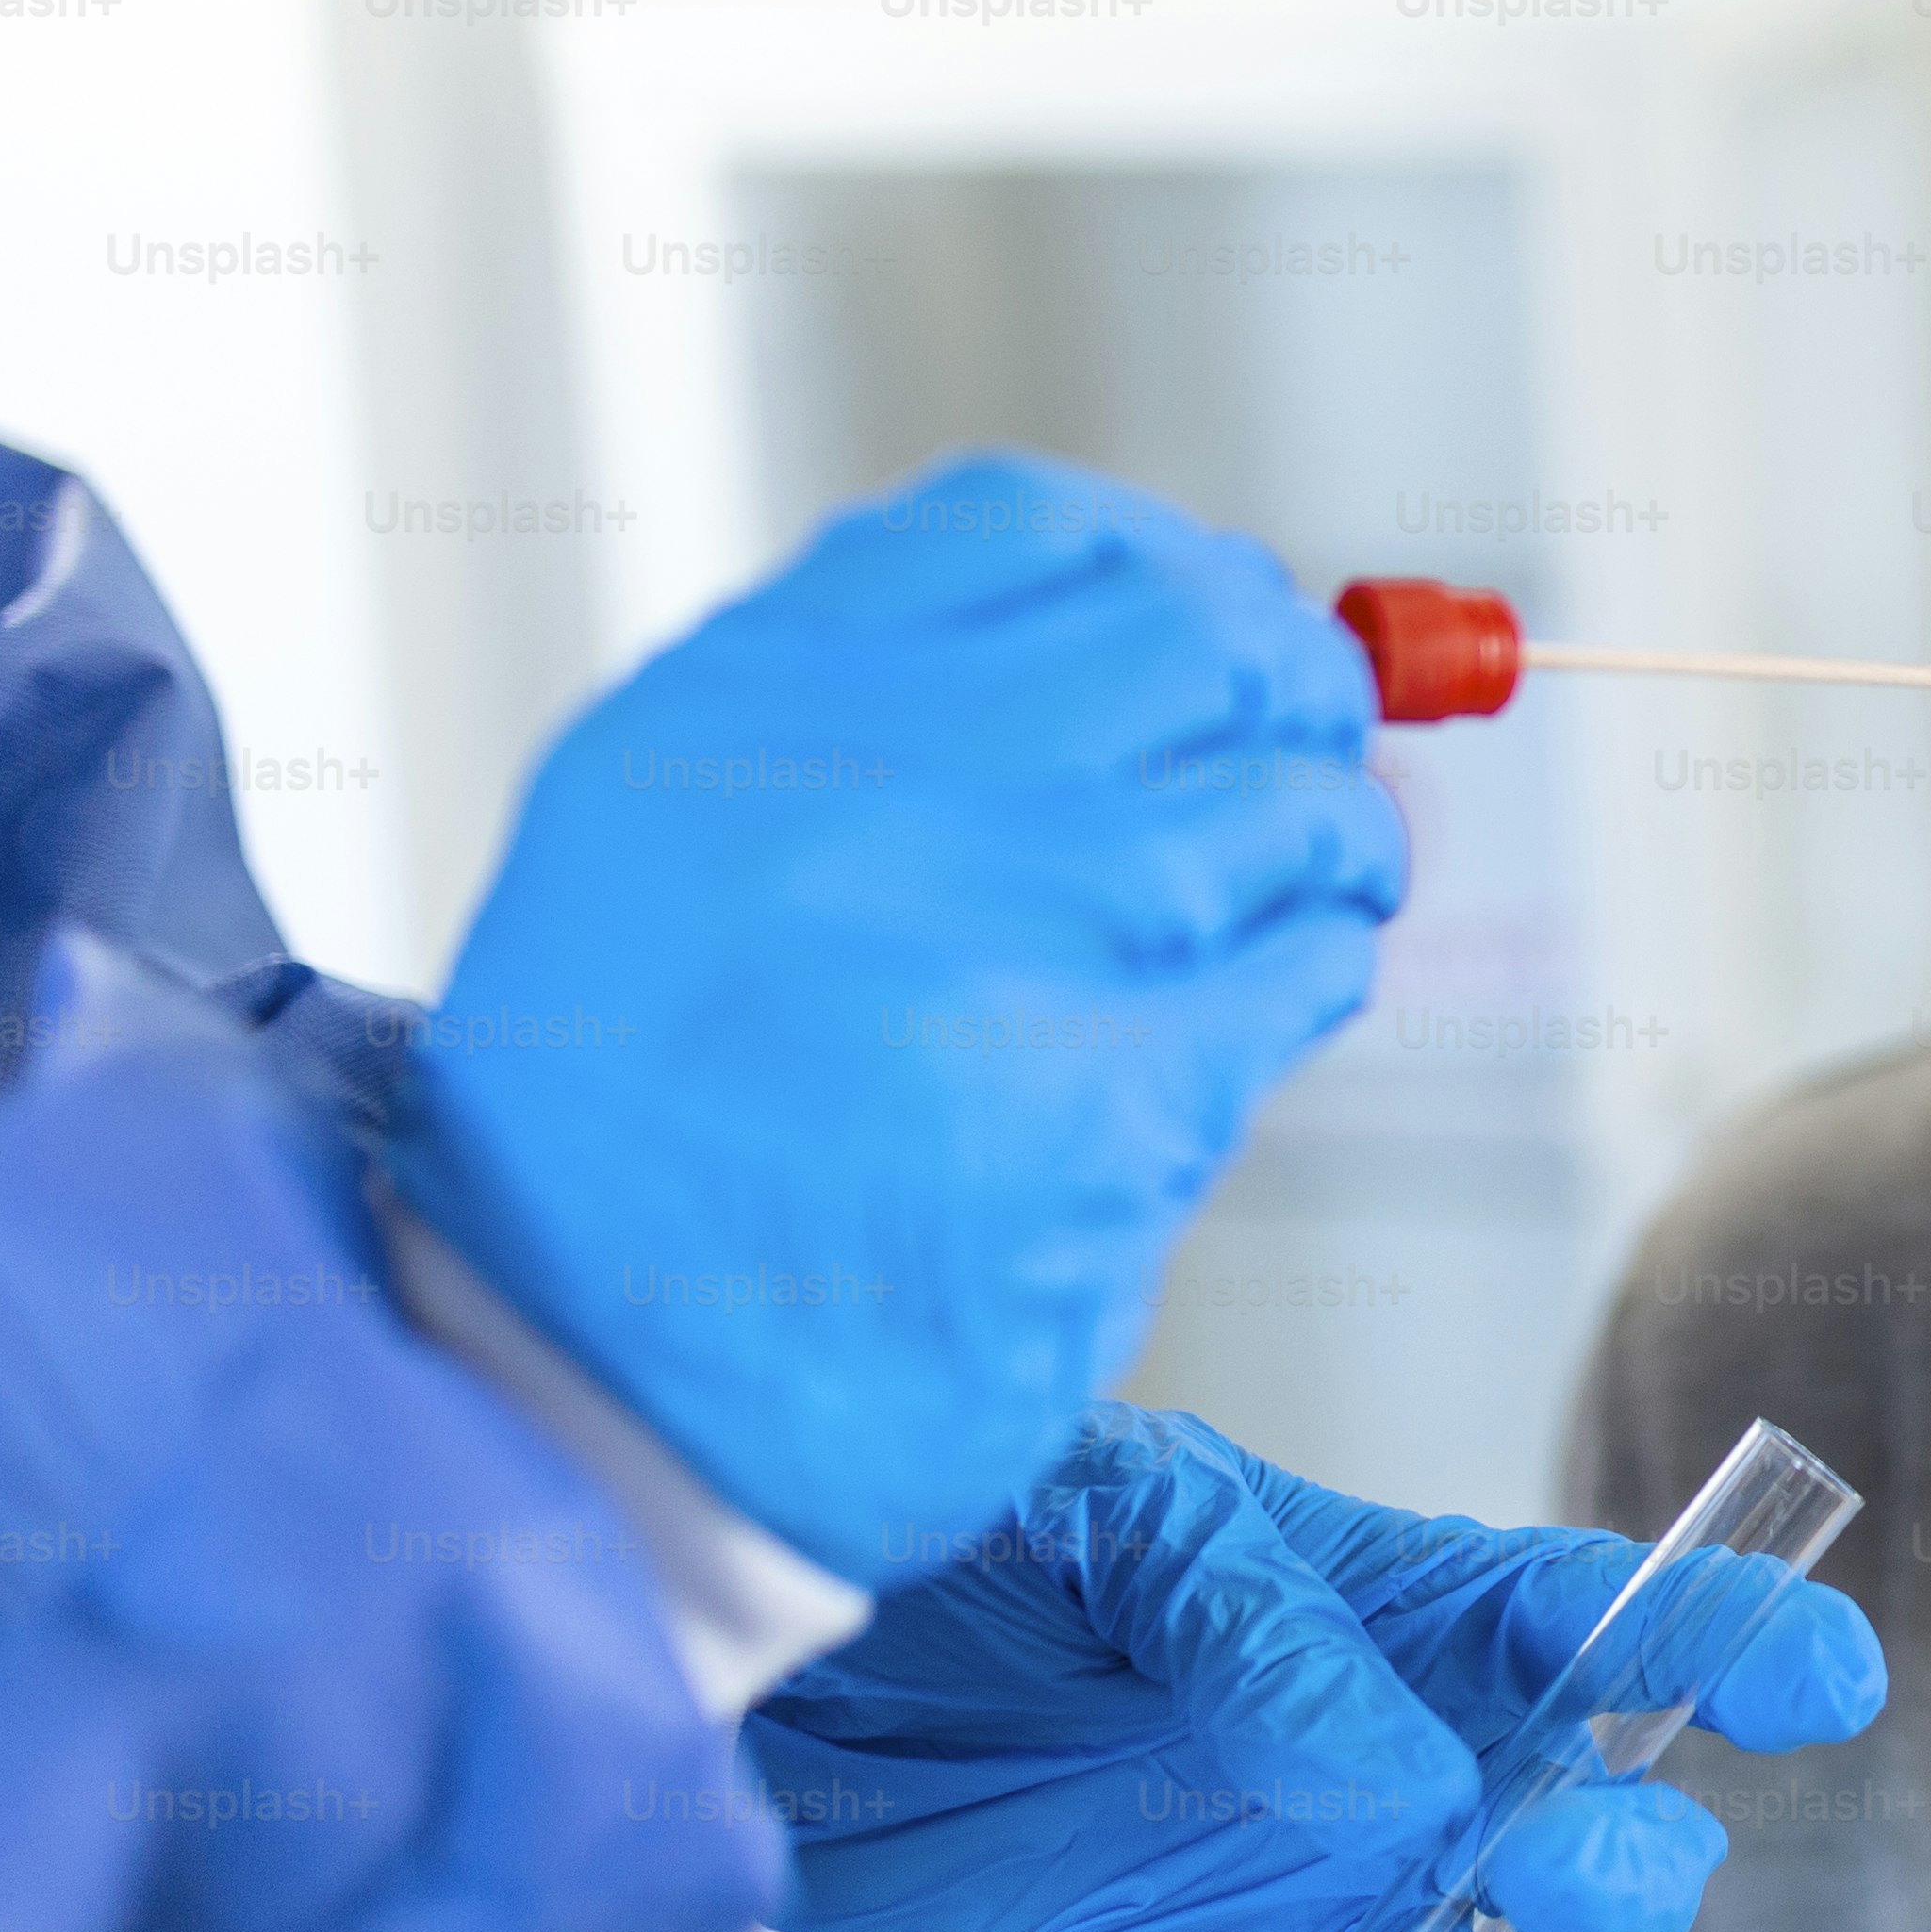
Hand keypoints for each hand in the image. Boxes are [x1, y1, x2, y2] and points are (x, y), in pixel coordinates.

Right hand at [384, 453, 1407, 1580]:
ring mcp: (994, 948)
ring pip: (1273, 811)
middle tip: (1319, 723)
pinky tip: (1289, 990)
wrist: (595, 1401)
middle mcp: (865, 800)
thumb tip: (1175, 629)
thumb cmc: (643, 1128)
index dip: (1164, 561)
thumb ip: (882, 716)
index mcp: (737, 714)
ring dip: (1335, 832)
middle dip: (1289, 675)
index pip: (1024, 530)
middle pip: (1187, 642)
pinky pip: (1291, 983)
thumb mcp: (673, 845)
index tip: (1221, 606)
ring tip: (1332, 870)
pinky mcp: (1105, 1110)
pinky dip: (1318, 968)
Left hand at [745, 1406, 1884, 1931]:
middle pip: (1587, 1863)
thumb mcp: (1111, 1518)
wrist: (783, 1659)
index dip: (1733, 1653)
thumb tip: (1396, 1778)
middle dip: (1614, 1883)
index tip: (1825, 1686)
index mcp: (1407, 1627)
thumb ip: (1260, 1633)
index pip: (1608, 1632)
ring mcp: (1294, 1928)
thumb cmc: (976, 1538)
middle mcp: (1396, 1793)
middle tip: (1553, 1876)